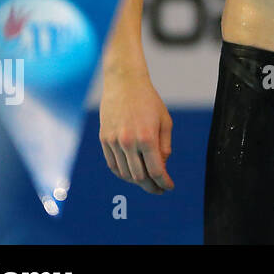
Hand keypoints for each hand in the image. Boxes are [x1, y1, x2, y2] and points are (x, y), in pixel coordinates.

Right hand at [99, 68, 174, 194]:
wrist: (124, 84)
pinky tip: (131, 174)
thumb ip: (164, 146)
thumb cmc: (149, 101)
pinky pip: (112, 165)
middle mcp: (128, 142)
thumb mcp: (165, 121)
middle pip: (139, 176)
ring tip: (147, 182)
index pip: (156, 170)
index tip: (169, 187)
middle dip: (151, 186)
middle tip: (160, 189)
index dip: (164, 182)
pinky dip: (122, 173)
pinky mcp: (104, 140)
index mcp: (147, 137)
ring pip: (125, 173)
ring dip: (137, 181)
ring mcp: (114, 142)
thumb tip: (162, 166)